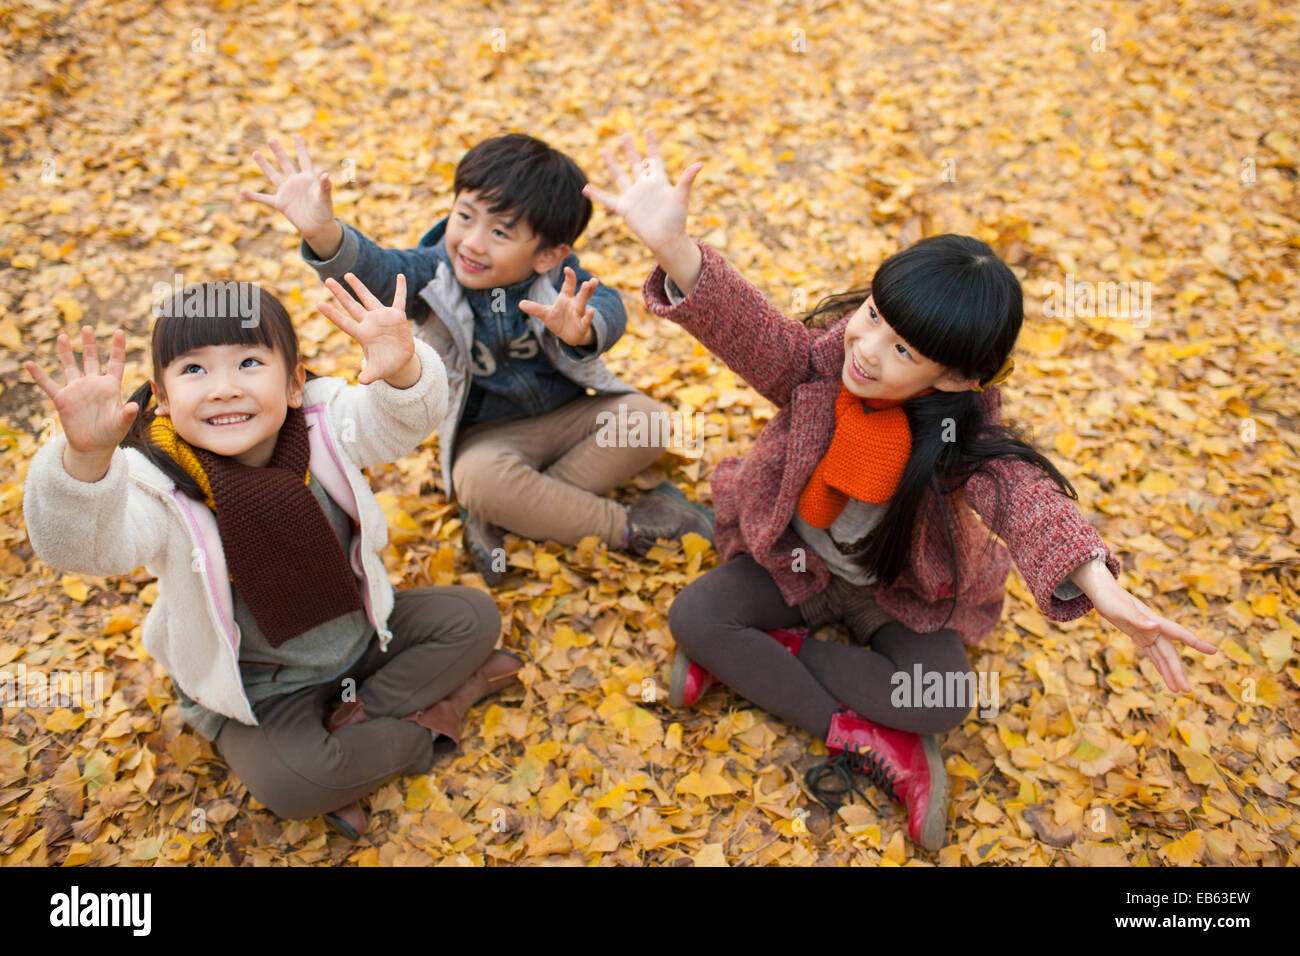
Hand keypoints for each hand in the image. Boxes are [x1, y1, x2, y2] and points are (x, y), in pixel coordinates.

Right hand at [25, 327, 138, 456]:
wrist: (93, 445)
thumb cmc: (111, 433)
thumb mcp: (121, 423)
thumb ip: (127, 414)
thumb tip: (133, 406)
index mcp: (110, 386)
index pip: (115, 362)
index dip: (117, 347)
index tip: (119, 331)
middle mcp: (93, 384)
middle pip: (91, 359)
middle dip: (89, 344)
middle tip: (87, 327)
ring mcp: (76, 390)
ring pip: (70, 366)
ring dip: (66, 353)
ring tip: (63, 337)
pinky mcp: (62, 399)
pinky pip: (48, 385)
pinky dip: (39, 375)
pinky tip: (30, 364)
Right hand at [241, 133, 339, 253]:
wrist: (318, 227)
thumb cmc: (325, 212)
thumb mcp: (325, 198)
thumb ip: (325, 186)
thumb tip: (326, 175)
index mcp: (308, 179)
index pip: (304, 159)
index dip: (300, 147)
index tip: (296, 135)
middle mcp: (295, 182)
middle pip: (286, 163)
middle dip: (278, 151)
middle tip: (271, 139)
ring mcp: (287, 192)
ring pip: (273, 175)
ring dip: (264, 165)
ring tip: (256, 153)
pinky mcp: (280, 203)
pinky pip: (264, 198)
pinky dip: (254, 196)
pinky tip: (242, 191)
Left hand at [318, 273, 418, 387]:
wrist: (400, 360)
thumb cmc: (386, 364)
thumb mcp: (378, 371)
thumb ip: (369, 375)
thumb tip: (362, 382)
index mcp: (362, 335)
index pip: (344, 323)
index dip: (332, 315)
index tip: (319, 304)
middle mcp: (369, 323)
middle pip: (351, 305)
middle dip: (340, 293)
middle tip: (327, 280)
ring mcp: (382, 317)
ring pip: (368, 298)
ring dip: (359, 286)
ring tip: (347, 274)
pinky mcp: (396, 316)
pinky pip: (399, 300)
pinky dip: (401, 288)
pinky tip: (400, 276)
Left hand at [520, 267, 597, 347]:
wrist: (569, 336)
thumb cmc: (559, 321)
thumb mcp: (545, 314)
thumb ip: (535, 308)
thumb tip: (520, 304)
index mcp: (566, 298)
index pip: (568, 286)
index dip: (569, 277)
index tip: (567, 269)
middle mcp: (575, 304)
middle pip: (580, 294)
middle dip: (584, 287)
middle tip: (589, 279)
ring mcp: (580, 314)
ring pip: (583, 304)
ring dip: (586, 295)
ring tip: (590, 285)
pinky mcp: (582, 326)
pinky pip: (586, 320)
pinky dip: (589, 316)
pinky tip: (592, 311)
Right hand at [584, 129, 702, 254]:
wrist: (666, 239)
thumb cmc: (676, 220)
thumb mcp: (681, 197)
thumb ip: (686, 180)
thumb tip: (699, 163)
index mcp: (659, 181)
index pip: (654, 158)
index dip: (651, 145)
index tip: (647, 130)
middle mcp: (645, 186)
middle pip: (636, 163)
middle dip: (630, 149)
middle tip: (625, 135)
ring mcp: (633, 196)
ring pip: (620, 176)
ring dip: (612, 164)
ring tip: (604, 150)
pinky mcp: (625, 208)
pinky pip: (608, 200)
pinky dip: (597, 195)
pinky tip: (586, 188)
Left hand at [1080, 570, 1217, 692]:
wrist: (1102, 591)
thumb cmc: (1110, 598)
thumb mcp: (1120, 609)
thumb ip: (1137, 618)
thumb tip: (1155, 626)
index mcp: (1155, 621)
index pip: (1179, 634)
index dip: (1196, 643)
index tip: (1213, 651)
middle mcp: (1155, 629)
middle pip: (1170, 653)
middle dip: (1178, 671)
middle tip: (1187, 690)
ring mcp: (1148, 633)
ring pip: (1164, 656)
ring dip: (1170, 673)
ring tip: (1178, 690)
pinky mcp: (1140, 637)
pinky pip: (1154, 655)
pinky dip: (1160, 666)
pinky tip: (1166, 678)